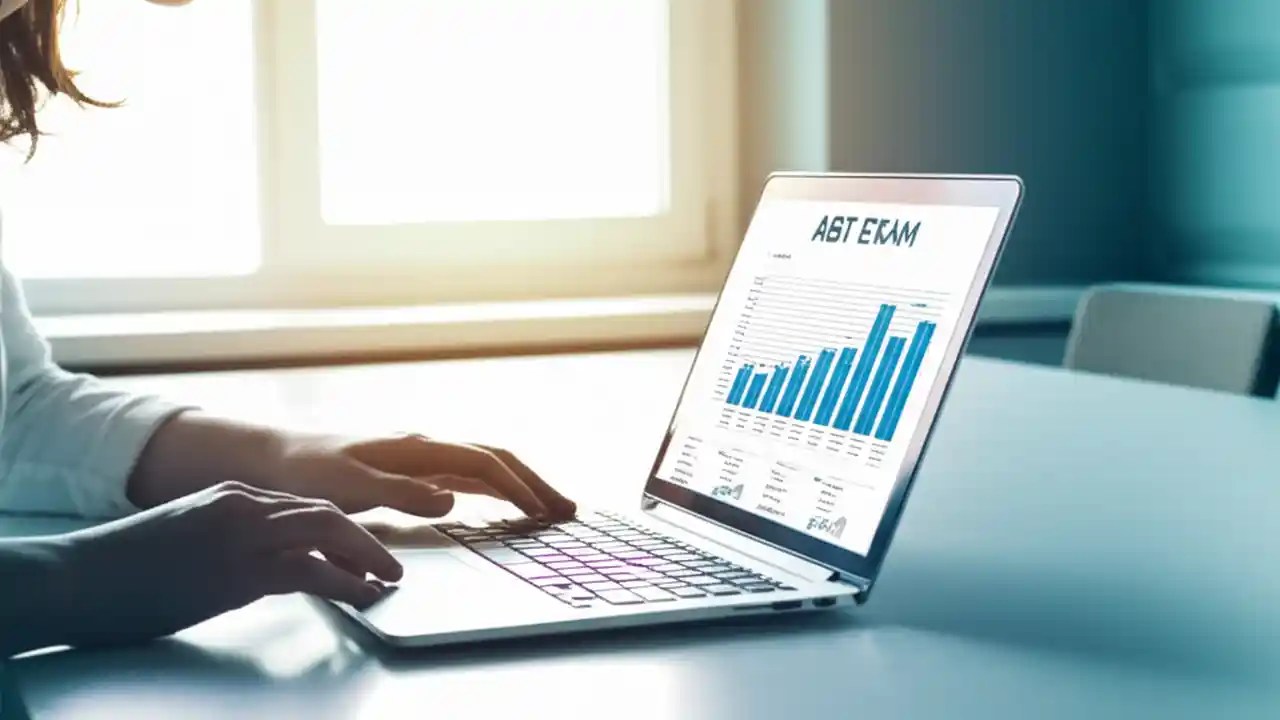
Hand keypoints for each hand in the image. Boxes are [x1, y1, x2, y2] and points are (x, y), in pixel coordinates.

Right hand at [50, 481, 400, 647]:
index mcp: (230, 494)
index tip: (362, 546)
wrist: (79, 577)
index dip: (340, 526)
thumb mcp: (188, 540)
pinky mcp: (236, 570)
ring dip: (366, 556)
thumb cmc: (125, 569)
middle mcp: (242, 505)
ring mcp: (241, 534)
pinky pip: (307, 572)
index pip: (301, 504)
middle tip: (390, 564)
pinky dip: (344, 583)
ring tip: (388, 579)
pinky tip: (363, 596)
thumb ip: (230, 543)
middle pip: (325, 512)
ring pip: (326, 532)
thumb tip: (265, 569)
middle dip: (364, 537)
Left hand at [265, 432, 576, 520]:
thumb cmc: (305, 473)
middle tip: (569, 509)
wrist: (271, 457)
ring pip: (484, 466)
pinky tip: (502, 503)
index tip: (546, 512)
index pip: (484, 465)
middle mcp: (425, 447)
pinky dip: (494, 488)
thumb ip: (400, 492)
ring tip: (549, 508)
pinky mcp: (411, 469)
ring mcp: (420, 456)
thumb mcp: (348, 486)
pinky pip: (465, 475)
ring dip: (519, 485)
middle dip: (534, 483)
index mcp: (416, 448)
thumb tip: (452, 498)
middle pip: (495, 459)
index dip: (519, 488)